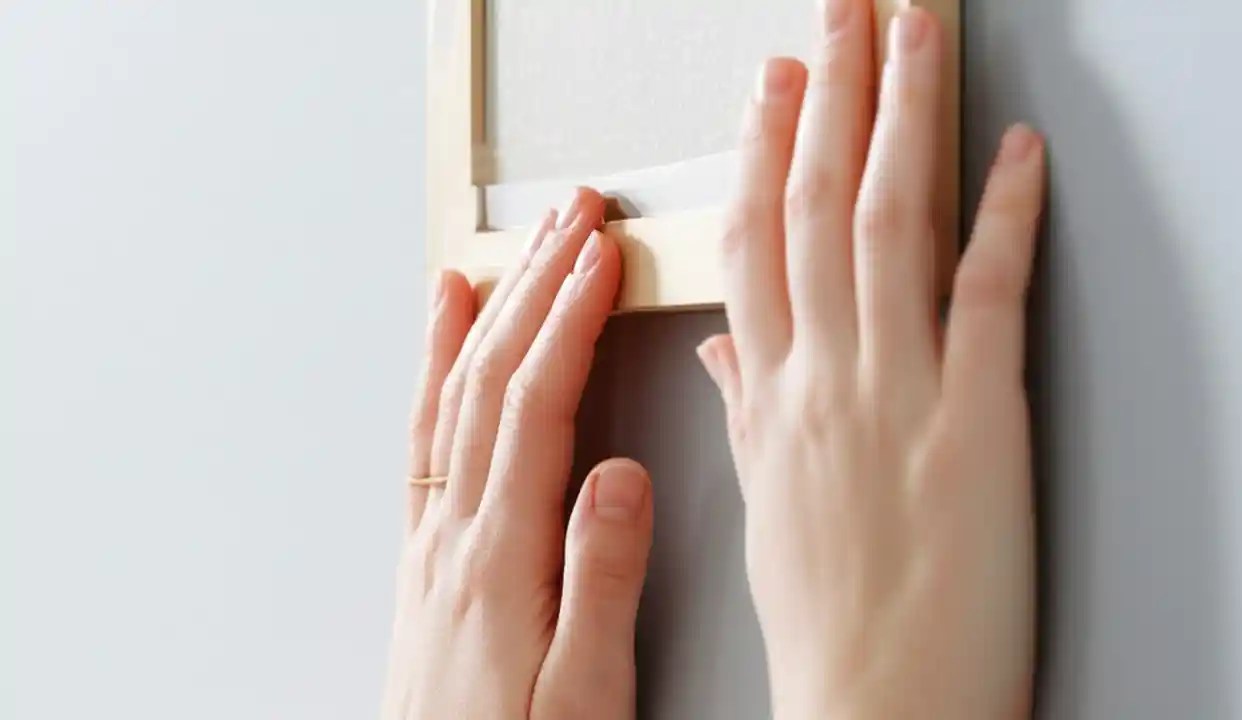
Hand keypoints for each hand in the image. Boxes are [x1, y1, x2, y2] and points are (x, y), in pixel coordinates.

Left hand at [381, 189, 653, 718]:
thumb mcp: (583, 695)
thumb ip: (602, 581)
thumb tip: (620, 475)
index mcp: (503, 556)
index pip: (536, 407)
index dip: (569, 321)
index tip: (600, 256)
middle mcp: (456, 529)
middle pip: (491, 376)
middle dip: (535, 282)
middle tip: (571, 213)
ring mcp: (432, 534)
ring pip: (454, 392)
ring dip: (489, 307)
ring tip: (516, 242)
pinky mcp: (425, 548)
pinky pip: (423, 432)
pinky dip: (434, 364)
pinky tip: (445, 324)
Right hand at [697, 3, 1043, 718]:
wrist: (877, 705)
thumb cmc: (824, 617)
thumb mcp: (769, 502)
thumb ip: (747, 407)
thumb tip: (725, 344)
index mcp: (770, 397)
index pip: (755, 244)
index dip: (766, 151)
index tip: (774, 84)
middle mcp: (823, 375)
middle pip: (819, 205)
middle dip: (832, 93)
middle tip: (844, 13)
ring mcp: (897, 391)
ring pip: (889, 224)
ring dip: (903, 117)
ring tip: (911, 39)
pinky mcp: (978, 420)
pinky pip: (987, 295)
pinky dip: (1005, 215)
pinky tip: (1014, 155)